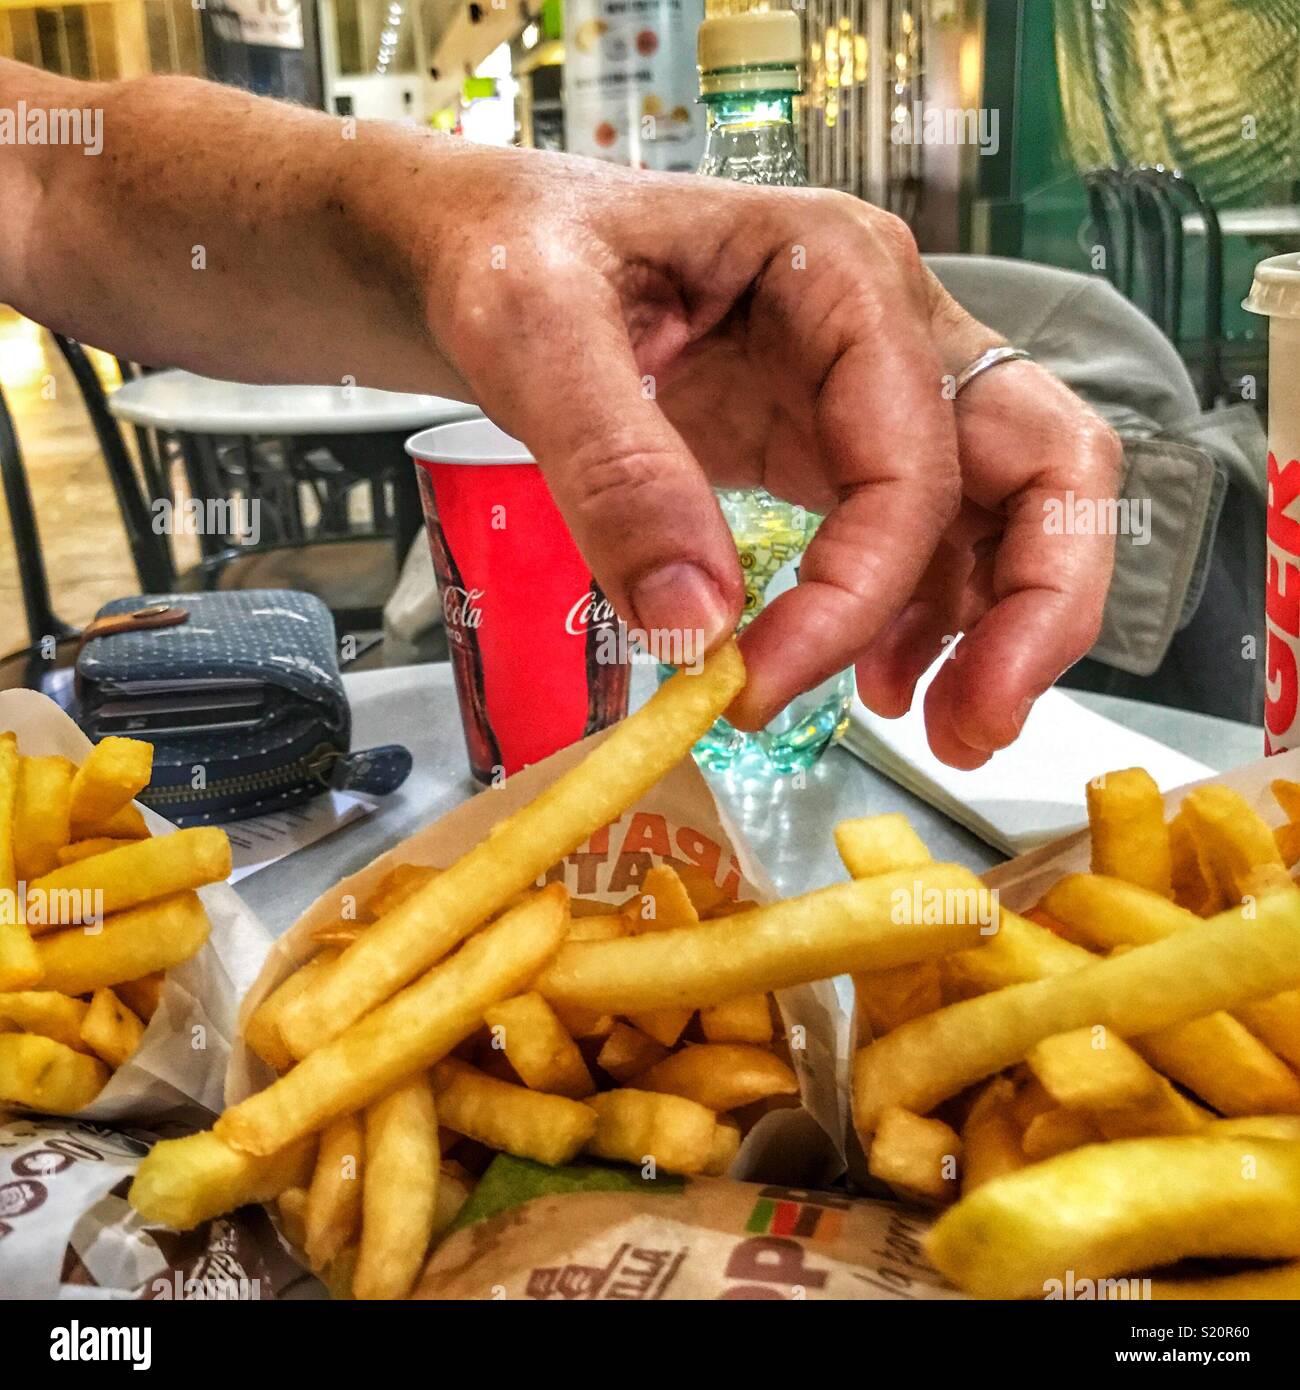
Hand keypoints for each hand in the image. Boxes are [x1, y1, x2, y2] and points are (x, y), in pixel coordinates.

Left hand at [417, 148, 1120, 766]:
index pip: (915, 455)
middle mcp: (889, 325)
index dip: (862, 592)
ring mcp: (870, 389)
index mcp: (840, 271)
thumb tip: (698, 628)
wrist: (494, 249)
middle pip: (1043, 462)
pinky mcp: (834, 444)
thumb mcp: (534, 333)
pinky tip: (872, 678)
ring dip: (994, 628)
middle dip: (1033, 608)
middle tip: (969, 731)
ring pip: (1004, 509)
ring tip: (935, 729)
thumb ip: (616, 469)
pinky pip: (921, 534)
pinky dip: (920, 614)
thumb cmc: (513, 255)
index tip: (761, 684)